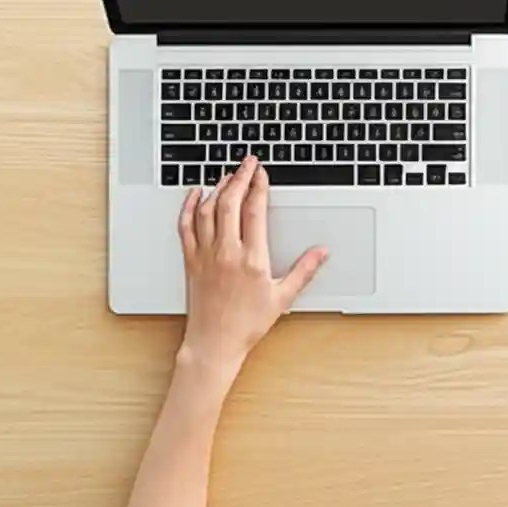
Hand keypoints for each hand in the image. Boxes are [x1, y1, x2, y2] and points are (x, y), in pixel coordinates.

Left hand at [176, 156, 326, 389]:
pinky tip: (196, 194)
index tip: (263, 174)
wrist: (214, 343)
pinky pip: (186, 226)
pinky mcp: (190, 261)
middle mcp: (226, 252)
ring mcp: (205, 255)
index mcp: (251, 259)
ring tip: (229, 175)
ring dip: (218, 188)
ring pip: (208, 210)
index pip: (254, 211)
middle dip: (239, 177)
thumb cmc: (246, 324)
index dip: (258, 187)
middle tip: (248, 163)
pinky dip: (190, 206)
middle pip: (229, 202)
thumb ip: (304, 270)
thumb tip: (321, 252)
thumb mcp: (283, 297)